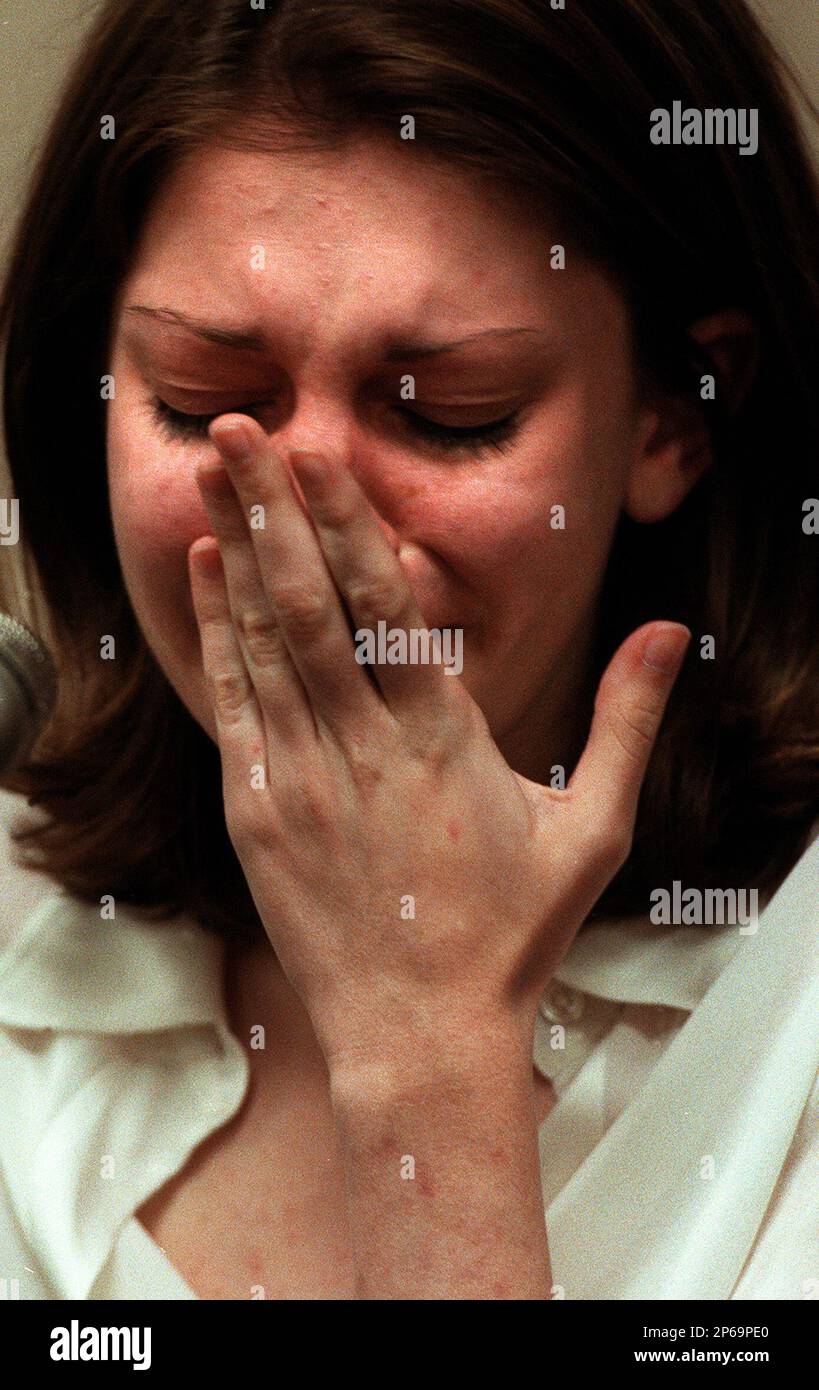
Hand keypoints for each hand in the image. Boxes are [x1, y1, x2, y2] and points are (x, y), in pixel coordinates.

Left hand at [188, 414, 689, 1070]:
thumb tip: (671, 634)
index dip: (349, 523)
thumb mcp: (593, 828)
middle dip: (272, 506)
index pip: (388, 608)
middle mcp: (362, 748)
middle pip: (308, 604)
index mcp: (443, 740)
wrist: (419, 1033)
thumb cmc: (509, 934)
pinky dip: (217, 631)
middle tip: (239, 428)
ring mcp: (300, 779)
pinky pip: (232, 702)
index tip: (321, 453)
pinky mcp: (258, 812)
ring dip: (237, 550)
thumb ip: (627, 719)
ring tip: (212, 473)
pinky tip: (206, 571)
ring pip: (262, 642)